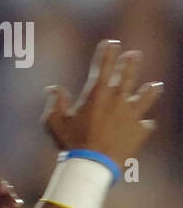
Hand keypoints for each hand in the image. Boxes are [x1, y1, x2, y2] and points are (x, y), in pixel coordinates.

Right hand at [43, 39, 161, 166]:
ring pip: (145, 97)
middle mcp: (117, 100)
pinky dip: (143, 125)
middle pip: (127, 77)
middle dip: (130, 64)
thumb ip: (55, 103)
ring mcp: (131, 115)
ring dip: (149, 90)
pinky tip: (145, 125)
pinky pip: (146, 125)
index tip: (111, 42)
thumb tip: (54, 88)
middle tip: (134, 54)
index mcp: (96, 95)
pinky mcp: (140, 131)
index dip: (107, 53)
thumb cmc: (70, 143)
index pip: (103, 68)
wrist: (94, 165)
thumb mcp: (53, 123)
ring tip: (156, 84)